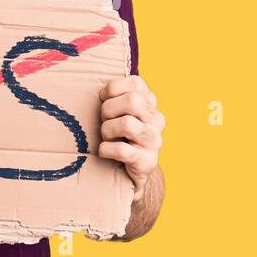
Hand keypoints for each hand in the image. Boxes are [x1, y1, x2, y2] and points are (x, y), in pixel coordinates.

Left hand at [98, 75, 164, 201]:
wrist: (131, 173)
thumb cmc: (118, 136)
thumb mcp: (118, 112)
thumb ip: (114, 95)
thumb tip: (99, 89)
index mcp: (150, 102)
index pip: (136, 83)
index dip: (113, 89)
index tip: (103, 99)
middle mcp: (157, 119)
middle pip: (132, 100)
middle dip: (109, 110)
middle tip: (103, 120)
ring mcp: (154, 140)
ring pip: (127, 124)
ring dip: (107, 130)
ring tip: (106, 137)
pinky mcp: (147, 161)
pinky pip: (121, 150)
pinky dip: (106, 150)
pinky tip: (104, 152)